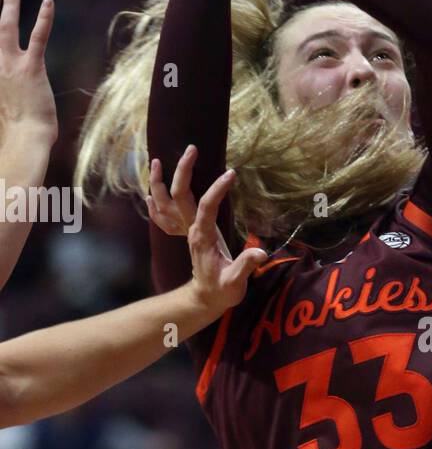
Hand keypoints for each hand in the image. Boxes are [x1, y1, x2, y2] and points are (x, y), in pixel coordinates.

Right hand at [0, 0, 56, 141]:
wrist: (25, 141)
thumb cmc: (19, 134)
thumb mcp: (7, 114)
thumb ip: (9, 99)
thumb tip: (14, 100)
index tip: (1, 39)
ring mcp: (10, 66)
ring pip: (6, 28)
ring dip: (10, 7)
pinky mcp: (31, 67)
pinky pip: (38, 36)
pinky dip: (43, 18)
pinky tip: (48, 2)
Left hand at [158, 152, 266, 312]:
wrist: (205, 299)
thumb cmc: (223, 290)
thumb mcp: (236, 283)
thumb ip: (246, 265)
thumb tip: (260, 253)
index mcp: (203, 237)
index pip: (207, 207)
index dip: (217, 189)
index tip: (231, 173)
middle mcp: (191, 230)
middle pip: (181, 195)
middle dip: (184, 171)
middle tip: (192, 148)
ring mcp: (187, 231)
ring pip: (167, 202)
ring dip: (161, 181)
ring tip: (158, 160)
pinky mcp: (189, 233)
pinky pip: (166, 214)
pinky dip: (158, 199)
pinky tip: (153, 190)